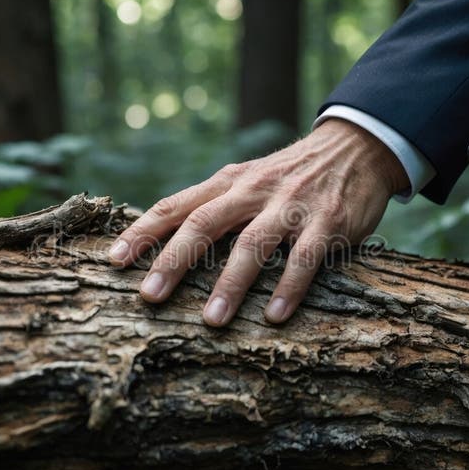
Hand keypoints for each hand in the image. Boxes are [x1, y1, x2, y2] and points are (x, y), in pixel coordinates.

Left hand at [107, 118, 409, 325]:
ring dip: (230, 284)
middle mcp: (252, 190)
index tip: (114, 260)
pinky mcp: (328, 221)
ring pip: (252, 244)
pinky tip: (273, 316)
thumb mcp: (245, 180)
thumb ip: (210, 205)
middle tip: (148, 296)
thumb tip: (159, 240)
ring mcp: (290, 205)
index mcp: (227, 182)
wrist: (355, 147)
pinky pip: (304, 258)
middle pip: (204, 224)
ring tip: (212, 322)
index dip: (143, 232)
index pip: (176, 206)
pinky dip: (288, 287)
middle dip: (173, 261)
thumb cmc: (288, 176)